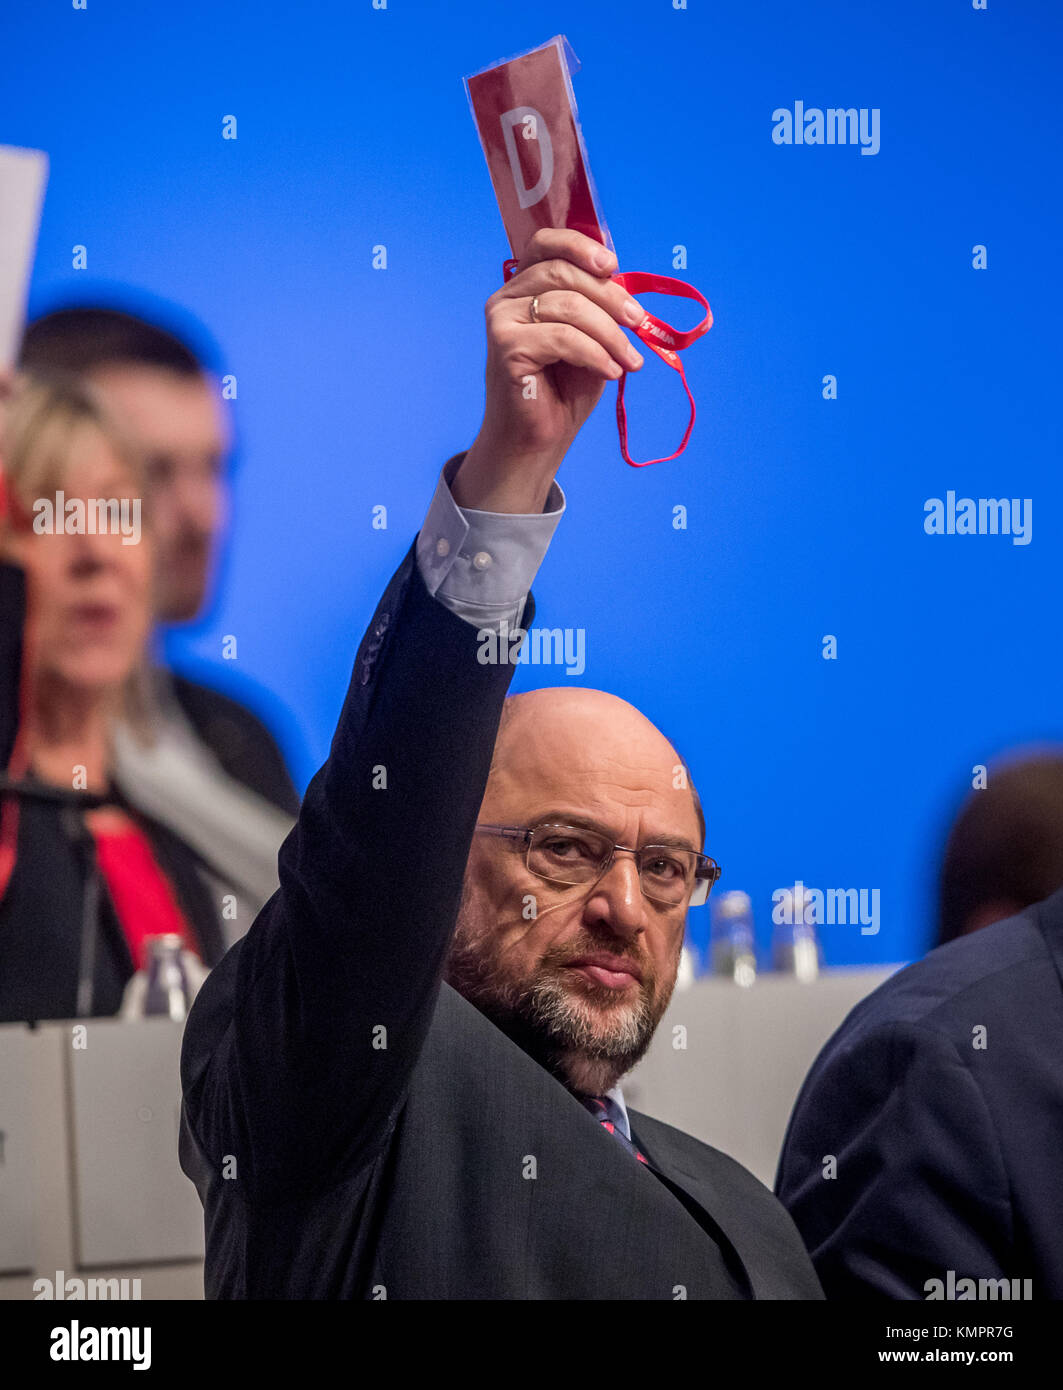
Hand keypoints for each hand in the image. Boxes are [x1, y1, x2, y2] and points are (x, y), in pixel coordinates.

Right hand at [453, 228, 645, 512]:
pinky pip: (562, 338)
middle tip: (639, 323)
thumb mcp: (590, 336)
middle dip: (610, 297)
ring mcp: (501, 321)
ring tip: (629, 360)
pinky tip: (610, 372)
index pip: (546, 244)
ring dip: (609, 333)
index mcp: (524, 286)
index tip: (613, 265)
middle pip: (563, 273)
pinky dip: (595, 354)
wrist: (538, 438)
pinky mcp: (506, 348)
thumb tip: (624, 280)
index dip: (580, 246)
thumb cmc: (563, 388)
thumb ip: (597, 304)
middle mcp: (506, 298)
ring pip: (567, 306)